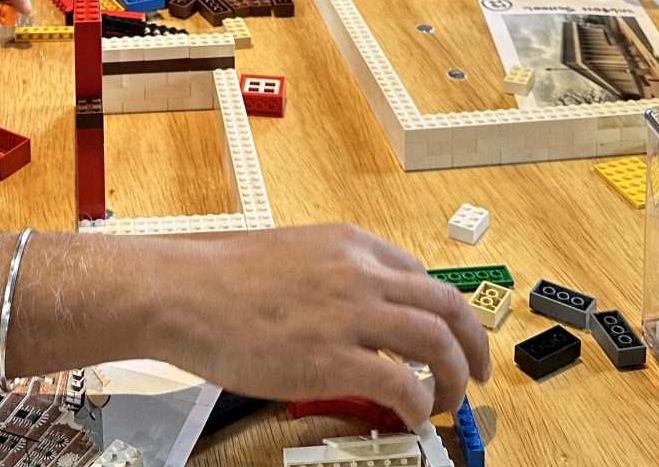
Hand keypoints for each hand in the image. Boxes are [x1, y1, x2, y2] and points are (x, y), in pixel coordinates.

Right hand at [156, 225, 488, 426]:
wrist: (180, 291)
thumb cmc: (219, 277)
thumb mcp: (291, 253)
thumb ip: (331, 276)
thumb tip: (354, 313)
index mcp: (349, 244)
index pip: (420, 273)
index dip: (439, 310)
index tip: (444, 334)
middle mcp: (360, 273)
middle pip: (446, 304)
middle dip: (472, 343)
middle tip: (478, 371)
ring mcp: (349, 315)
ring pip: (436, 342)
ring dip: (454, 377)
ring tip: (449, 401)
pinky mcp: (333, 359)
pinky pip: (402, 383)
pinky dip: (419, 402)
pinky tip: (414, 414)